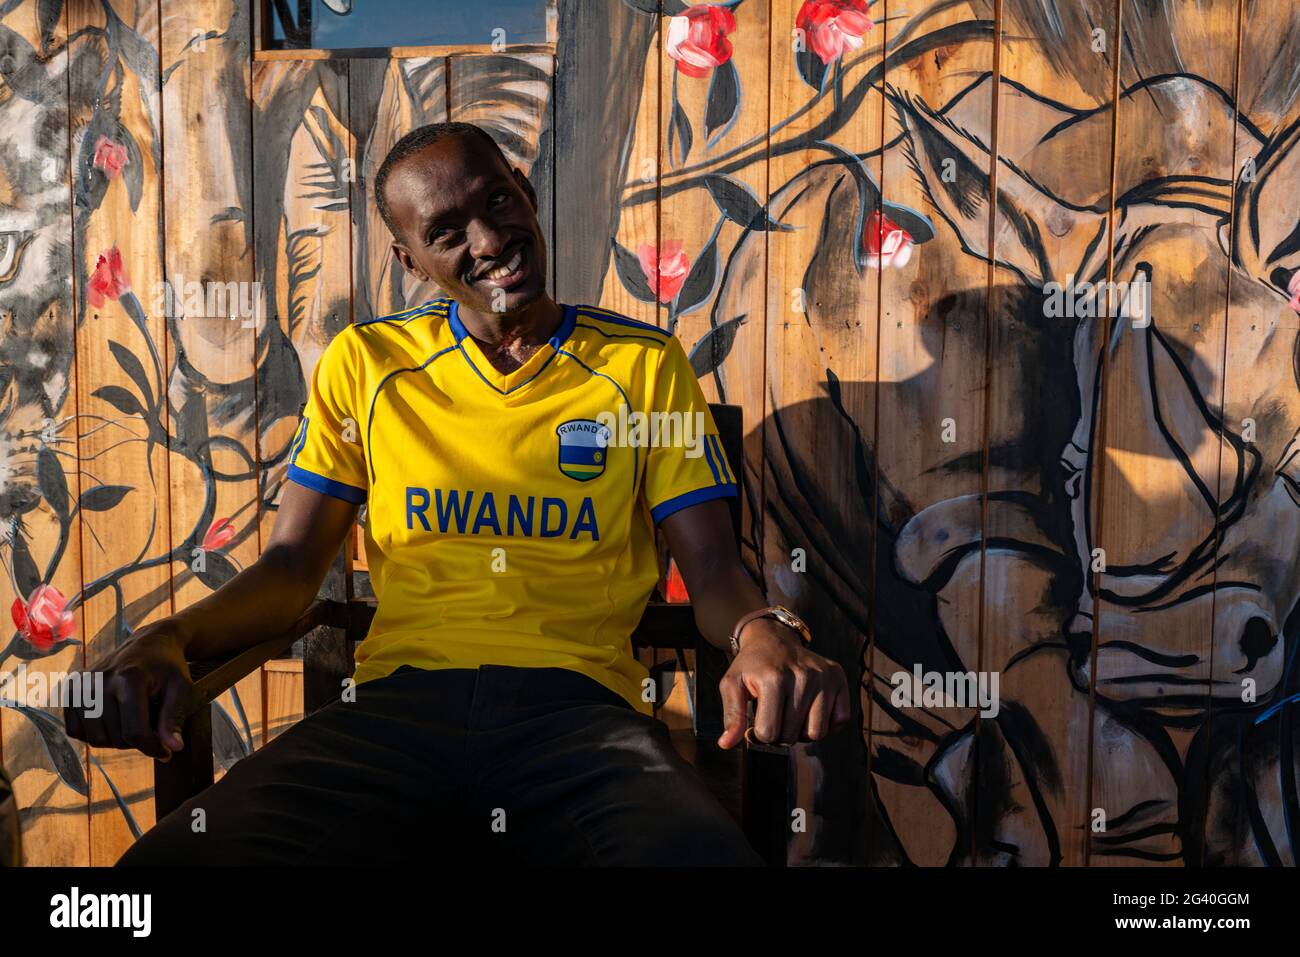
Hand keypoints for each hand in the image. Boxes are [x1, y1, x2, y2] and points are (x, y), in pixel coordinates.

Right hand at [63, 621, 194, 759]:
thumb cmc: (168, 666)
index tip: (166, 753)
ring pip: (96, 739)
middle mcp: (100, 681)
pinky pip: (76, 730)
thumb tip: (174, 748)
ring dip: (117, 739)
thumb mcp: (181, 688)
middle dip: (138, 742)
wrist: (150, 642)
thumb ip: (174, 718)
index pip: (134, 732)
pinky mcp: (72, 688)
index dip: (152, 748)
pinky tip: (114, 719)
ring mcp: (82, 684)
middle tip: (152, 727)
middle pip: (115, 738)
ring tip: (134, 720)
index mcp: (129, 679)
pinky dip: (95, 733)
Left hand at [717, 621, 850, 748]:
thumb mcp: (732, 684)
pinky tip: (811, 711)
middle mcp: (803, 676)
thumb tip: (726, 744)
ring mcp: (824, 677)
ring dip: (802, 732)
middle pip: (792, 736)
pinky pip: (839, 721)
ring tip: (791, 714)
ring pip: (817, 733)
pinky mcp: (838, 679)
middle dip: (779, 734)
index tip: (756, 722)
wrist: (774, 640)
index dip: (759, 735)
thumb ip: (731, 715)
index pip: (769, 733)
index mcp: (774, 678)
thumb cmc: (753, 666)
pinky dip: (825, 724)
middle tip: (774, 716)